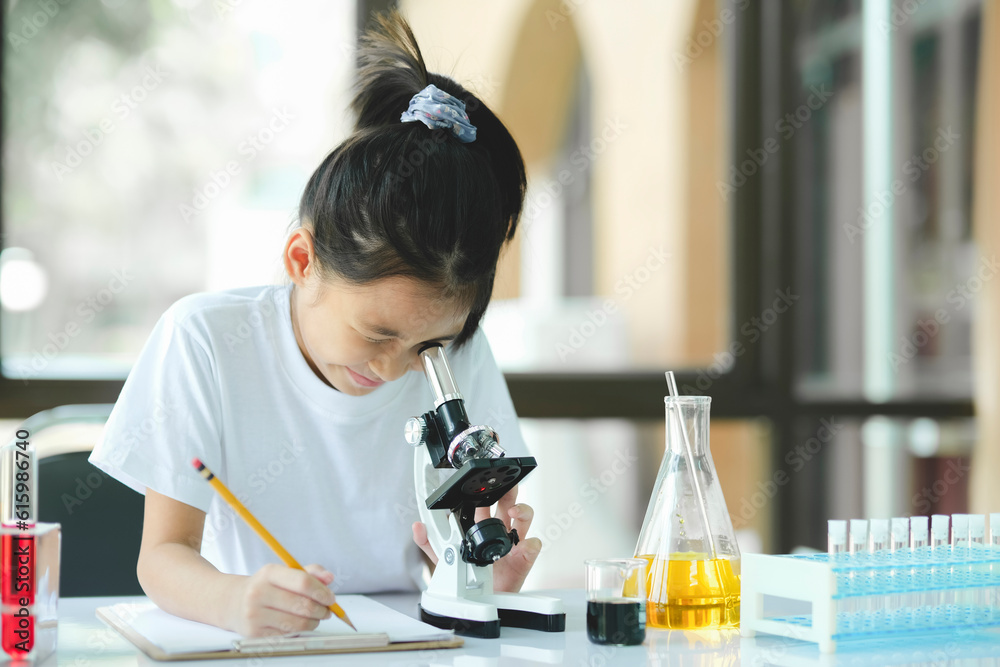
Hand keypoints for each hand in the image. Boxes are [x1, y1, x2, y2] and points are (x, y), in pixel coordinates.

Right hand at [225, 563, 335, 636]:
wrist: (234, 602)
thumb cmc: (266, 586)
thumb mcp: (285, 572)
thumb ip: (310, 572)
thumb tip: (330, 578)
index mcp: (269, 573)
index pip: (303, 582)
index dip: (322, 592)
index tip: (331, 598)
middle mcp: (258, 593)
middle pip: (302, 605)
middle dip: (322, 610)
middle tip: (327, 610)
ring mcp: (254, 615)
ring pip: (297, 624)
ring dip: (313, 623)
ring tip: (315, 618)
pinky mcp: (254, 633)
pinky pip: (287, 636)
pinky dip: (299, 632)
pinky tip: (298, 624)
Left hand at [412, 485, 540, 592]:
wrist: (480, 602)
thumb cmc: (468, 578)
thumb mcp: (444, 560)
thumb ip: (429, 543)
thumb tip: (418, 526)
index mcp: (481, 527)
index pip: (486, 503)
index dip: (486, 492)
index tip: (482, 485)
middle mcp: (499, 531)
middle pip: (507, 503)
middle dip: (508, 492)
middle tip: (505, 485)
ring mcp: (512, 544)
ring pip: (524, 519)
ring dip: (523, 510)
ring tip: (515, 511)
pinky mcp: (523, 559)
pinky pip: (533, 547)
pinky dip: (532, 544)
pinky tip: (524, 546)